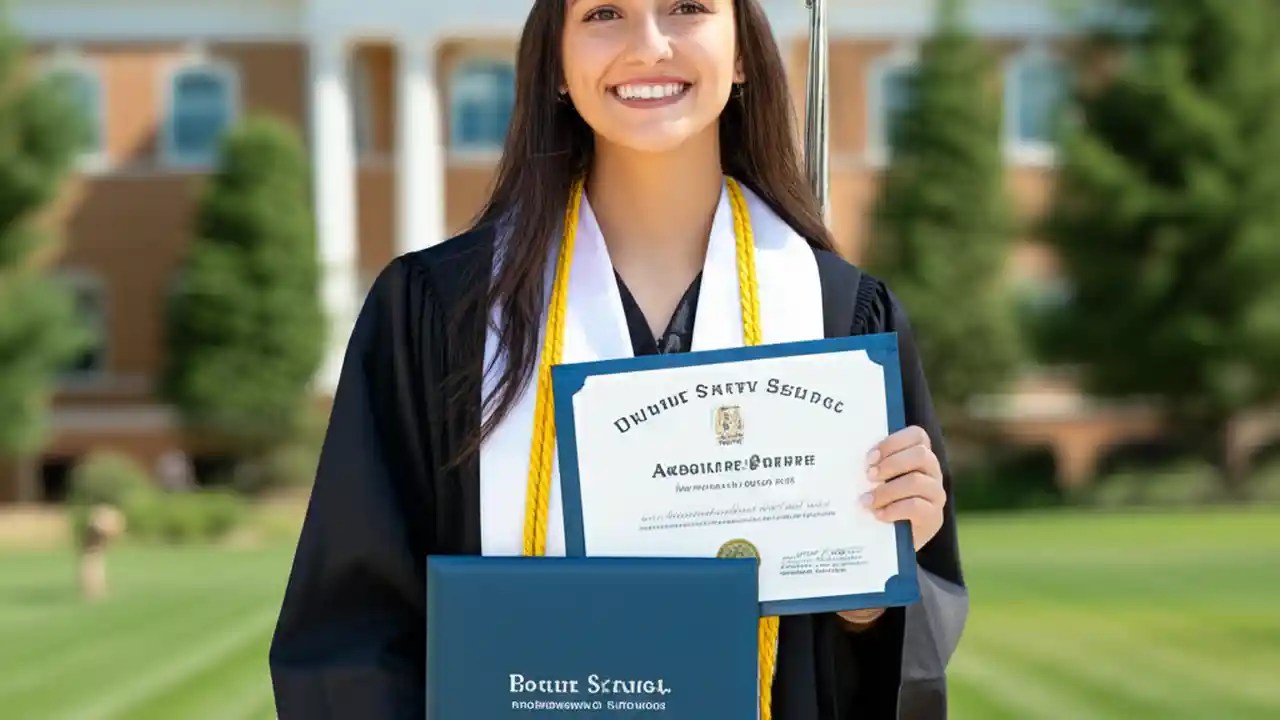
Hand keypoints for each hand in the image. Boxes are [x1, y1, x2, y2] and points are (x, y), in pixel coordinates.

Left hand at [863, 425, 945, 551]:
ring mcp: (935, 494)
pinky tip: (879, 514)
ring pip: (917, 481)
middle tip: (869, 476)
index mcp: (919, 456)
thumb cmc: (878, 502)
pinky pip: (916, 507)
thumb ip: (870, 466)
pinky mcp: (933, 517)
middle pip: (920, 455)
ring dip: (887, 490)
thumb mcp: (875, 480)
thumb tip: (844, 456)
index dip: (893, 442)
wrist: (890, 542)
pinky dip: (894, 509)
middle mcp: (932, 472)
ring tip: (867, 500)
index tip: (870, 456)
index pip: (917, 435)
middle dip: (891, 463)